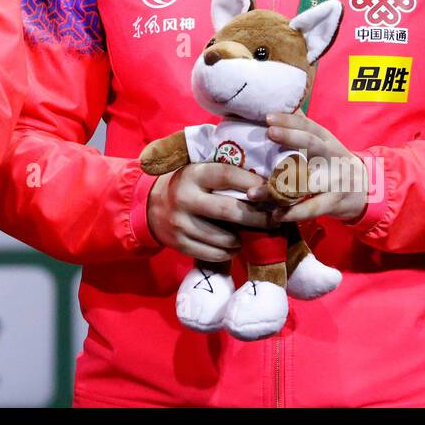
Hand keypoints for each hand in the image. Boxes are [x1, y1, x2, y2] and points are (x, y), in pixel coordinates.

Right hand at [146, 162, 281, 262]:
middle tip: (274, 220)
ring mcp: (180, 223)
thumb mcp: (199, 171)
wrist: (150, 206)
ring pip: (223, 238)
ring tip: (253, 234)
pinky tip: (234, 245)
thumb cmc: (188, 185)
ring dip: (243, 238)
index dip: (252, 183)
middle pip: (228, 210)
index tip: (271, 191)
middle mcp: (184, 197)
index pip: (226, 175)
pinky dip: (229, 252)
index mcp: (192, 174)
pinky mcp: (178, 244)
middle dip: (257, 217)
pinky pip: (213, 254)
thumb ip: (224, 174)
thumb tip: (265, 183)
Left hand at [264, 112, 369, 222]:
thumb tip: (280, 103)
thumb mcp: (324, 143)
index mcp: (326, 140)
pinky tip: (275, 215)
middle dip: (292, 136)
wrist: (366, 190)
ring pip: (306, 182)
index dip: (289, 119)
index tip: (267, 116)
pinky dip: (293, 212)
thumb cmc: (334, 162)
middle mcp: (332, 156)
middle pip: (313, 144)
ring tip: (253, 192)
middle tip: (269, 132)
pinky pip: (312, 208)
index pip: (308, 125)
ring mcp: (335, 180)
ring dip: (278, 188)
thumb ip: (303, 127)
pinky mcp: (334, 202)